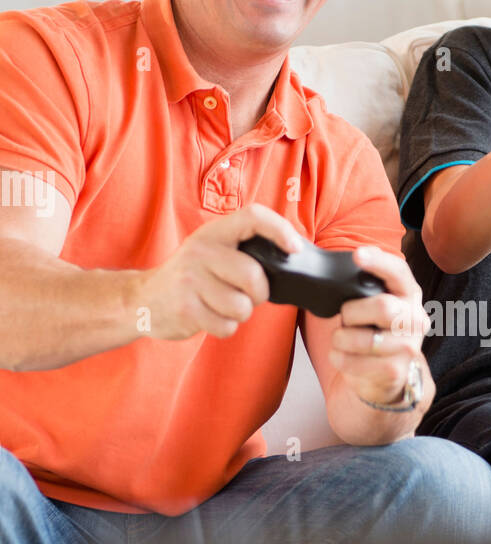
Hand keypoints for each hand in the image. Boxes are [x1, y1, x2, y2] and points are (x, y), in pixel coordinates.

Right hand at [137, 204, 299, 340]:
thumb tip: (291, 255)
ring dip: (240, 313)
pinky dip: (224, 327)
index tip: (295, 249)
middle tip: (247, 295)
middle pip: (253, 275)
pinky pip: (227, 326)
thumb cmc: (189, 276)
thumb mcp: (210, 250)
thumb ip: (242, 249)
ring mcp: (190, 281)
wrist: (142, 299)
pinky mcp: (185, 309)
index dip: (280, 230)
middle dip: (259, 294)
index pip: (253, 216)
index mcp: (212, 233)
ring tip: (220, 305)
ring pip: (242, 306)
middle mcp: (200, 251)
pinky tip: (208, 316)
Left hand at [327, 244, 429, 406]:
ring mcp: (408, 347)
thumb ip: (365, 285)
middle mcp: (415, 319)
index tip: (358, 254)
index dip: (379, 262)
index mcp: (409, 294)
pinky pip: (354, 362)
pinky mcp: (395, 371)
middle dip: (352, 313)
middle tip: (346, 318)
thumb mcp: (372, 304)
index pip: (399, 272)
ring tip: (343, 340)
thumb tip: (346, 262)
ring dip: (342, 338)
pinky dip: (339, 358)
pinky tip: (342, 356)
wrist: (386, 376)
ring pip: (364, 339)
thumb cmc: (373, 331)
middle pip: (383, 307)